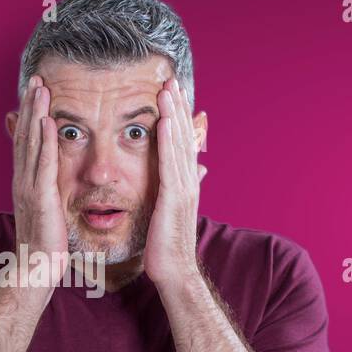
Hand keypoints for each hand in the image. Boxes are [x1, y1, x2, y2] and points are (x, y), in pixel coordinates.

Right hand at [10, 76, 68, 297]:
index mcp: (26, 183)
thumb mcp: (46, 212)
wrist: (35, 270)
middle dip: (31, 105)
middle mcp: (24, 180)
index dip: (30, 115)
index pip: (27, 142)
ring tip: (40, 88)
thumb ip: (47, 192)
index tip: (35, 92)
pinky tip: (49, 122)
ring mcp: (29, 188)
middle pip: (26, 135)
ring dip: (36, 113)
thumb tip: (51, 180)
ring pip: (32, 143)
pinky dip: (45, 141)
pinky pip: (44, 164)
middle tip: (36, 78)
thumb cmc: (45, 246)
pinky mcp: (41, 198)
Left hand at [143, 77, 206, 289]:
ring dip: (173, 115)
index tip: (172, 93)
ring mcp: (183, 188)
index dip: (178, 116)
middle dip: (177, 107)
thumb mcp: (169, 212)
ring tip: (168, 90)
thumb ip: (174, 190)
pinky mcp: (173, 199)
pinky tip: (164, 122)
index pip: (181, 142)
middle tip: (171, 79)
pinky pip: (170, 164)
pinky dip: (168, 141)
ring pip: (179, 144)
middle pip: (183, 136)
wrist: (175, 272)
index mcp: (184, 182)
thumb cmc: (167, 246)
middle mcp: (187, 180)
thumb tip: (182, 177)